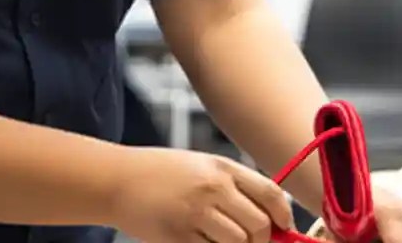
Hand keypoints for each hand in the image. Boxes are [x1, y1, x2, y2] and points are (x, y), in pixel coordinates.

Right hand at [107, 146, 295, 241]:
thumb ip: (234, 187)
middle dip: (262, 240)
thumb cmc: (161, 173)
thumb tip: (270, 218)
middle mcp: (212, 189)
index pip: (271, 194)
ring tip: (222, 241)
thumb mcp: (202, 166)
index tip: (283, 227)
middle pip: (259, 225)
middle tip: (251, 241)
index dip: (284, 216)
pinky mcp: (178, 237)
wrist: (117, 180)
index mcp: (222, 167)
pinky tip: (202, 242)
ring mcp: (195, 214)